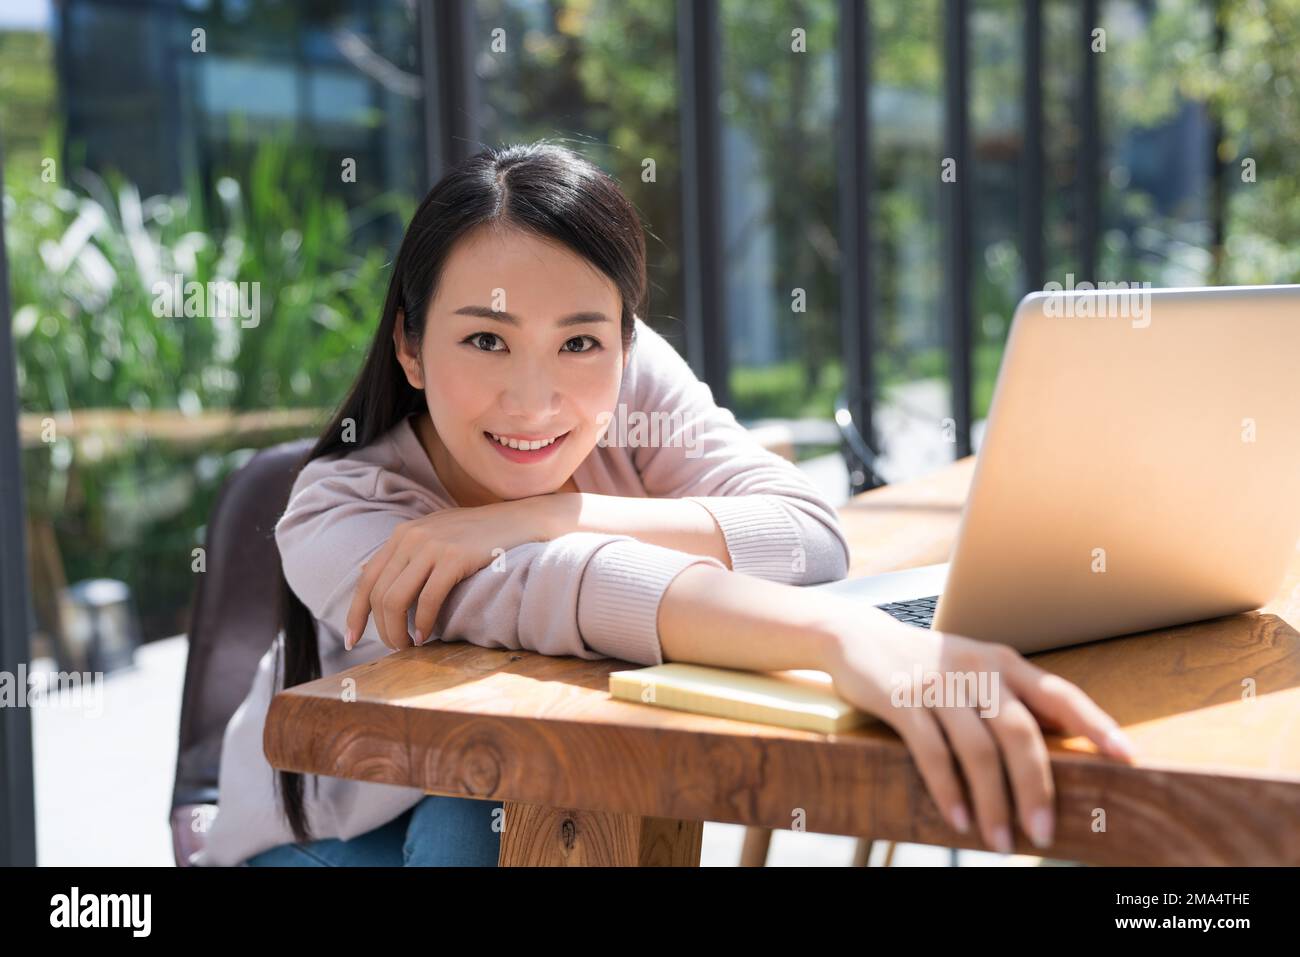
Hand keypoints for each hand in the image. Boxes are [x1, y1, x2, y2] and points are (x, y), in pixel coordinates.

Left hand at [344, 499, 544, 650]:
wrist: (520, 520)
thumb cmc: (480, 535)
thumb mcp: (436, 534)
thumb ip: (406, 554)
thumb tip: (369, 578)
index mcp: (402, 535)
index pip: (367, 580)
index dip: (356, 613)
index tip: (352, 640)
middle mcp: (411, 537)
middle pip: (379, 594)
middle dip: (382, 628)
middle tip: (395, 647)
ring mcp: (432, 546)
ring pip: (396, 599)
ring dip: (397, 631)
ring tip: (407, 646)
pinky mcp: (454, 557)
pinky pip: (427, 600)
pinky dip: (423, 624)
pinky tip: (426, 636)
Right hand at [822, 612, 1135, 853]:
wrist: (857, 636)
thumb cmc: (927, 664)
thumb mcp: (975, 669)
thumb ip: (1012, 701)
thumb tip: (1063, 745)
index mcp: (1004, 663)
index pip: (1060, 695)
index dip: (1095, 724)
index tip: (1126, 757)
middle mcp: (978, 670)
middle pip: (1020, 733)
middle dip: (1035, 788)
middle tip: (1044, 833)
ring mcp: (939, 684)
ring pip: (977, 750)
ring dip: (991, 801)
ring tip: (1000, 840)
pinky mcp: (902, 699)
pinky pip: (932, 752)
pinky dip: (947, 790)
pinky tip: (957, 819)